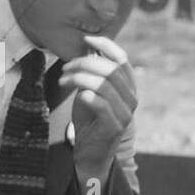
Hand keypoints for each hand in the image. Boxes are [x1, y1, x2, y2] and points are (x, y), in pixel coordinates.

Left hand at [61, 35, 136, 176]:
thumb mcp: (91, 93)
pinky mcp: (114, 128)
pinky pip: (102, 105)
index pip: (122, 60)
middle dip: (84, 64)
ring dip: (79, 78)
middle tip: (65, 67)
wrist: (91, 154)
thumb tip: (86, 49)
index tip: (86, 39)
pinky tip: (78, 96)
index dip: (106, 46)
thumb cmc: (90, 122)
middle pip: (111, 70)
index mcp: (128, 88)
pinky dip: (88, 96)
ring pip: (104, 85)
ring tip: (63, 81)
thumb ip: (93, 75)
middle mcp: (131, 100)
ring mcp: (125, 115)